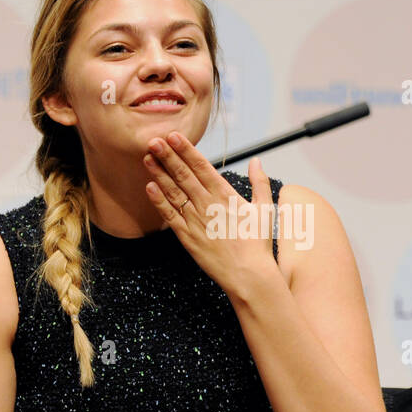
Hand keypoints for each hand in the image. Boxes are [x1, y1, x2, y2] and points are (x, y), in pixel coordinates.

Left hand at [144, 132, 280, 297]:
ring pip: (173, 192)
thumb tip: (257, 160)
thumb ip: (259, 182)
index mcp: (226, 195)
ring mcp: (196, 221)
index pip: (202, 166)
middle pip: (184, 175)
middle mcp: (208, 204)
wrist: (248, 274)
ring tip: (147, 157)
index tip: (174, 136)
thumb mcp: (264, 209)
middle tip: (154, 140)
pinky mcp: (187, 237)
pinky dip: (159, 201)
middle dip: (167, 156)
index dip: (186, 150)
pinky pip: (170, 216)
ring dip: (159, 173)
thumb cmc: (257, 243)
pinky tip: (150, 187)